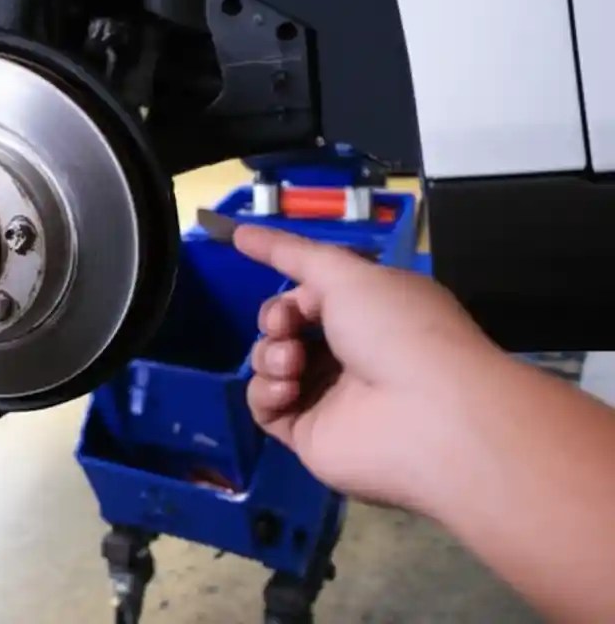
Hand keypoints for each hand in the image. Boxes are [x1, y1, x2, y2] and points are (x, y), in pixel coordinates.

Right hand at [234, 225, 510, 509]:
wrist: (426, 415)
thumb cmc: (395, 331)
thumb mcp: (347, 274)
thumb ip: (290, 252)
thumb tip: (238, 230)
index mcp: (370, 315)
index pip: (312, 298)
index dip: (291, 291)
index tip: (276, 284)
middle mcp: (351, 354)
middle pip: (286, 330)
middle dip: (276, 321)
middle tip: (285, 326)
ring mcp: (329, 397)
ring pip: (271, 366)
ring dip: (270, 355)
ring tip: (292, 362)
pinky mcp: (309, 434)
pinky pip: (266, 407)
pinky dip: (266, 393)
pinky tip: (287, 389)